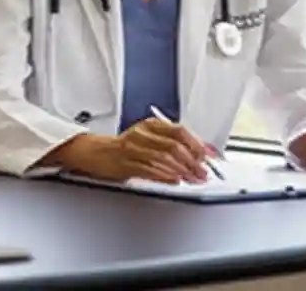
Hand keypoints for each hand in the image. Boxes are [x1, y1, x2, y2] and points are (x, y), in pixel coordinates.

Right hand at [45, 118, 213, 183]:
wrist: (97, 153)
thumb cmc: (126, 147)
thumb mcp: (150, 139)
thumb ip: (173, 144)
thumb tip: (202, 152)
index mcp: (151, 125)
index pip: (180, 132)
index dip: (197, 144)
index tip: (209, 157)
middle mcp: (142, 134)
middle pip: (174, 146)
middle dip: (192, 162)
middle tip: (203, 172)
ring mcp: (133, 148)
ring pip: (164, 159)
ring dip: (182, 171)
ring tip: (192, 179)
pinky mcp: (125, 164)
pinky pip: (149, 170)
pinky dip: (165, 176)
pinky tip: (175, 180)